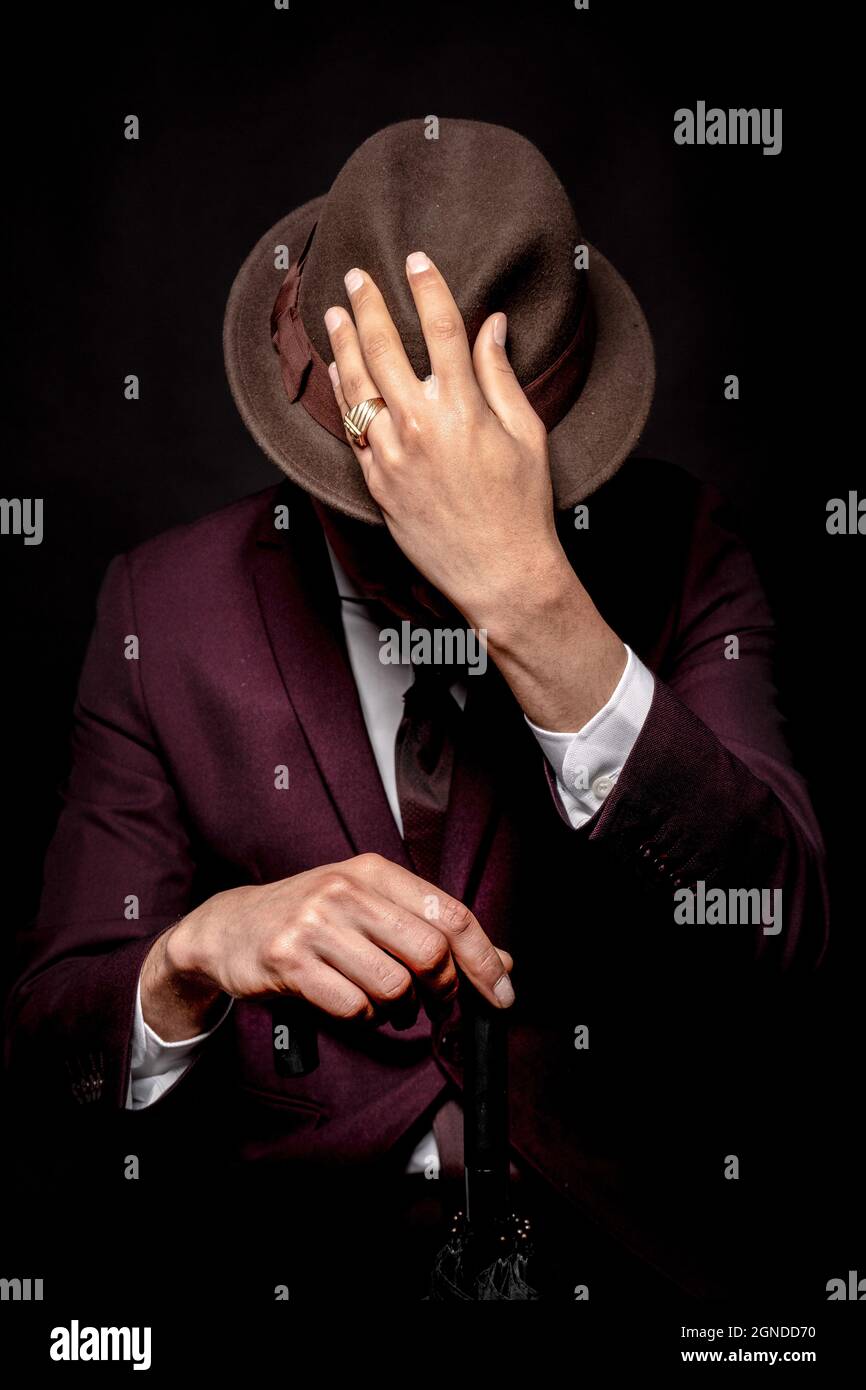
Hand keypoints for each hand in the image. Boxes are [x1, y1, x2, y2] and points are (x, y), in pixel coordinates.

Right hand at [144, 853, 513, 1040]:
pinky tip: (353, 1007)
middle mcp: (346, 889)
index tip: (502, 994)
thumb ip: (431, 929)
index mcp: (374, 871)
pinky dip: (364, 1019)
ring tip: (388, 1007)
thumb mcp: (370, 908)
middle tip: (436, 1004)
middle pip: (429, 951)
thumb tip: (501, 962)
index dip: (484, 958)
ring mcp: (314, 923)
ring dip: (401, 1011)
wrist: (229, 928)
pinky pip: (353, 1007)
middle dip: (443, 990)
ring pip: (394, 985)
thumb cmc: (311, 918)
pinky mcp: (288, 960)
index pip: (450, 913)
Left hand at [324, 253, 568, 631]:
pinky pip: (351, 428)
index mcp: (463, 409)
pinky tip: (339, 371)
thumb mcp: (526, 435)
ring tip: (336, 314)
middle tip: (357, 277)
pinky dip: (343, 394)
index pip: (441, 329)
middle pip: (385, 348)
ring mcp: (391, 456)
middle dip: (368, 305)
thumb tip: (490, 326)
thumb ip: (499, 376)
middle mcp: (420, 426)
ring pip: (357, 386)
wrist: (499, 574)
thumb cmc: (521, 508)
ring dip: (344, 343)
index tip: (416, 260)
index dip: (427, 288)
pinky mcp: (377, 483)